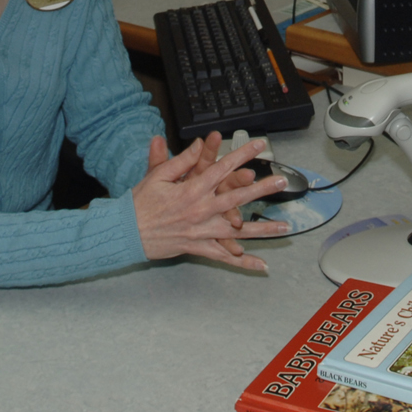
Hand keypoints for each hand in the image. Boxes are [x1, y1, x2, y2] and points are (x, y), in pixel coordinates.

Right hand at [132, 134, 289, 271]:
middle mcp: (201, 210)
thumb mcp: (158, 175)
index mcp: (192, 189)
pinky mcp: (198, 248)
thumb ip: (182, 160)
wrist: (126, 232)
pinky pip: (224, 257)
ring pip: (238, 232)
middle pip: (238, 198)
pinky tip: (261, 266)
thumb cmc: (140, 202)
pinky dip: (243, 263)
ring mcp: (201, 232)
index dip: (242, 155)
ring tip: (285, 227)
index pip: (223, 168)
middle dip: (262, 189)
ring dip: (263, 229)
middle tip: (282, 181)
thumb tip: (199, 144)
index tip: (259, 145)